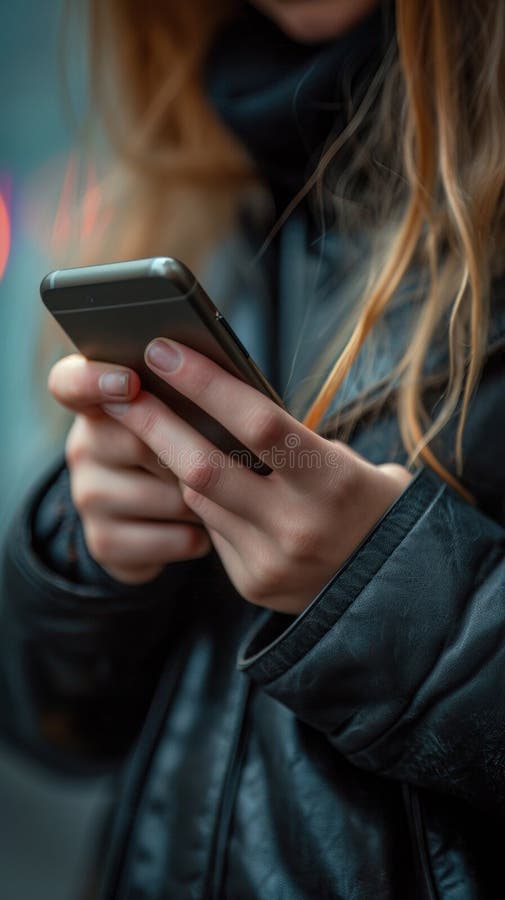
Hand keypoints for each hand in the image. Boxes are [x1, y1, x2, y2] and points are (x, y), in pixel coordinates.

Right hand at [47, 353, 211, 584]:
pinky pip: (172, 538)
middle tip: (226, 456)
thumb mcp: (184, 414)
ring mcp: (89, 498)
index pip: (70, 382)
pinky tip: (206, 530)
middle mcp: (82, 448)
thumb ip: (187, 396)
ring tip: (220, 495)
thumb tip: (219, 384)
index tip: (130, 381)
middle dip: (192, 453)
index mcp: (97, 402)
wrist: (160, 521)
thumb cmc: (188, 445)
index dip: (94, 380)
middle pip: (140, 442)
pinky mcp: (105, 543)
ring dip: (204, 500)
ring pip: (166, 496)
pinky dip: (199, 536)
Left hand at [98, 339, 412, 611]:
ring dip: (174, 461)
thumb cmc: (367, 500)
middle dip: (154, 424)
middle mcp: (298, 525)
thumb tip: (216, 402)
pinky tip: (203, 482)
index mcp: (332, 481)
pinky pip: (210, 530)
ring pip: (198, 498)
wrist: (394, 583)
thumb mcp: (342, 461)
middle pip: (204, 468)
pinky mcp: (253, 583)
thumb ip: (286, 441)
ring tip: (156, 427)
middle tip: (120, 391)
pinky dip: (204, 501)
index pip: (258, 423)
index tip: (163, 351)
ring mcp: (272, 561)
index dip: (205, 383)